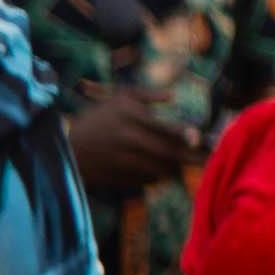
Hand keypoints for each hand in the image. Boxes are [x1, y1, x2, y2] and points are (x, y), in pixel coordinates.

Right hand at [65, 91, 197, 202]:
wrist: (67, 147)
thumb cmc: (96, 118)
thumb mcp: (119, 98)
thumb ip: (147, 95)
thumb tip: (173, 97)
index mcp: (130, 117)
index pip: (164, 127)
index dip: (184, 134)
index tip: (198, 138)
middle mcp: (128, 139)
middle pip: (168, 152)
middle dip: (190, 156)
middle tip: (208, 158)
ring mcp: (123, 161)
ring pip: (160, 168)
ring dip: (174, 167)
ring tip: (183, 164)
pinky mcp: (118, 177)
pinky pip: (146, 180)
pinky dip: (158, 177)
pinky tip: (162, 171)